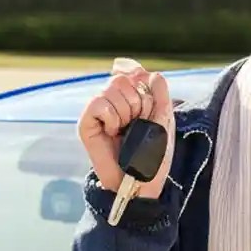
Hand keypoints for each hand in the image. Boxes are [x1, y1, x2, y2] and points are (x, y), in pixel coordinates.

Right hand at [78, 57, 174, 199]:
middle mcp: (112, 101)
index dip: (140, 78)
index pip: (130, 70)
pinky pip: (99, 103)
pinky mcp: (86, 123)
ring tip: (126, 130)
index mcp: (130, 97)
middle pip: (123, 78)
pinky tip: (113, 132)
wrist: (142, 180)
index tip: (148, 103)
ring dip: (127, 111)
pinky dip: (112, 117)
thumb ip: (158, 90)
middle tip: (138, 124)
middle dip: (140, 102)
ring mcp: (97, 111)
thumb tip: (140, 69)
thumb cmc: (154, 154)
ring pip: (112, 88)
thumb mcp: (164, 117)